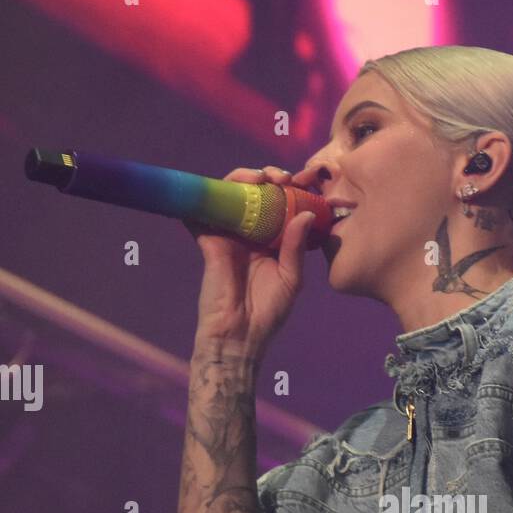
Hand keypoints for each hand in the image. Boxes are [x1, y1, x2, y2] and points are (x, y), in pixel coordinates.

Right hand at [185, 165, 321, 356]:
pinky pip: (203, 211)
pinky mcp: (209, 240)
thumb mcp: (292, 279)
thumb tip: (305, 214)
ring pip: (232, 194)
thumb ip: (296, 246)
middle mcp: (251, 232)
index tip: (308, 178)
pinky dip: (207, 194)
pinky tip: (228, 187)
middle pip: (257, 193)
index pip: (283, 205)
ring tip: (261, 178)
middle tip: (284, 177)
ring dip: (244, 177)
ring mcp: (229, 234)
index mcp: (274, 240)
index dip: (294, 188)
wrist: (238, 335)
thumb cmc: (268, 312)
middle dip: (271, 177)